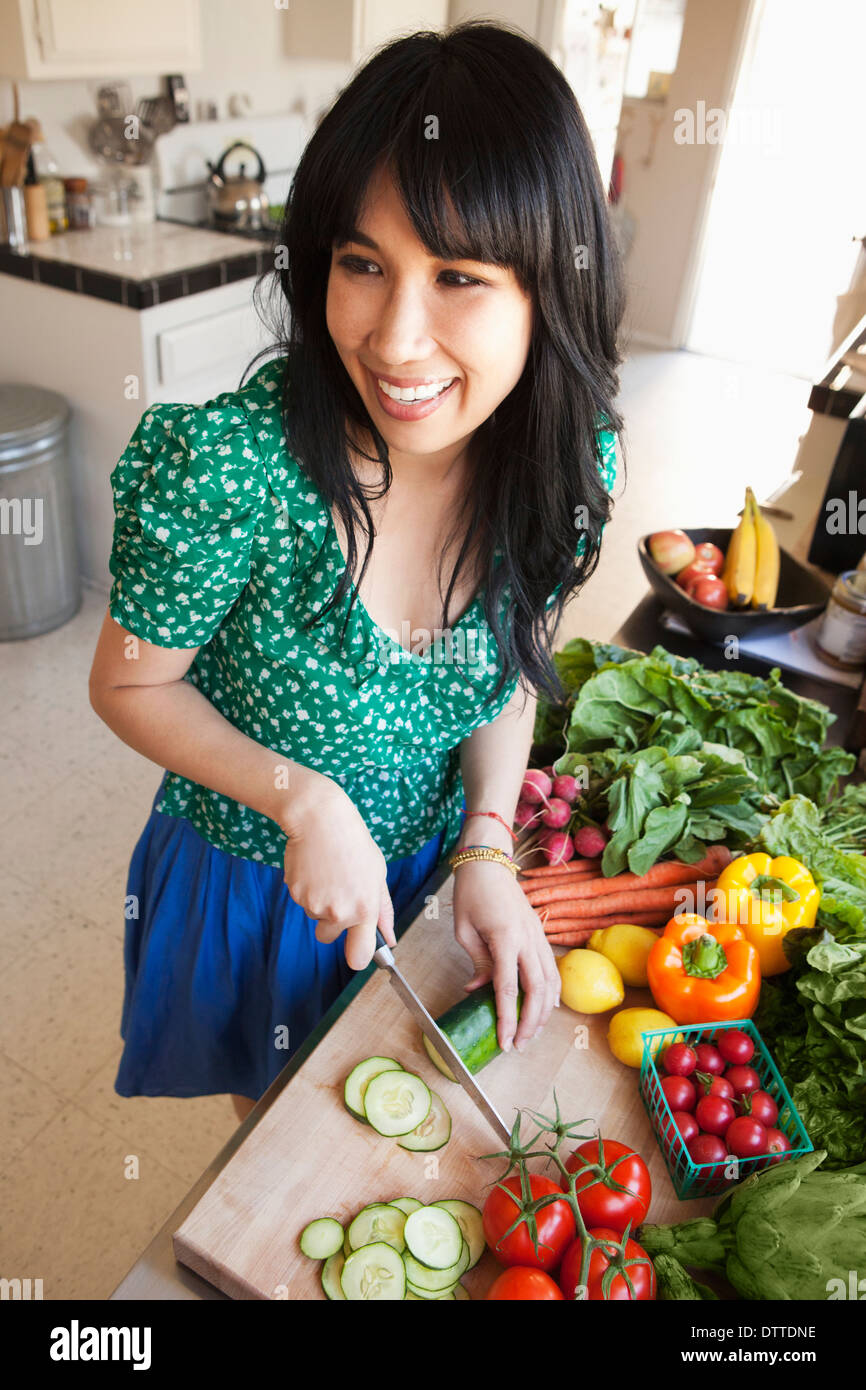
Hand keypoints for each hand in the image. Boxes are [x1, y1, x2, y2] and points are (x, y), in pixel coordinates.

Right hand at [279, 769, 394, 970]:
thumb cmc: (354, 844)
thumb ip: (383, 911)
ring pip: (315, 916)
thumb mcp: (377, 874)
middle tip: (339, 891)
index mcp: (365, 908)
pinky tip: (315, 868)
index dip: (358, 957)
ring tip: (329, 871)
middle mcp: (340, 912)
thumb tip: (390, 939)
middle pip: (329, 937)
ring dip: (320, 900)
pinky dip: (307, 889)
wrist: (321, 819)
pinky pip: (302, 901)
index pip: (360, 955)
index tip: (358, 952)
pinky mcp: (295, 894)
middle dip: (332, 923)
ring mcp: (315, 904)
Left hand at [452, 859, 560, 1051]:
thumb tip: (478, 990)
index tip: (504, 1041)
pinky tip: (547, 1007)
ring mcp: (538, 935)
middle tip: (518, 1045)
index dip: (507, 1019)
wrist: (489, 862)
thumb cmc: (471, 892)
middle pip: (537, 991)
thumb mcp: (464, 930)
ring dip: (543, 1012)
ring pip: (551, 982)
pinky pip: (552, 968)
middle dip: (530, 1023)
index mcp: (504, 938)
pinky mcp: (541, 933)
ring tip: (531, 1032)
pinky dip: (552, 991)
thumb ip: (478, 963)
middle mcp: (527, 939)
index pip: (507, 989)